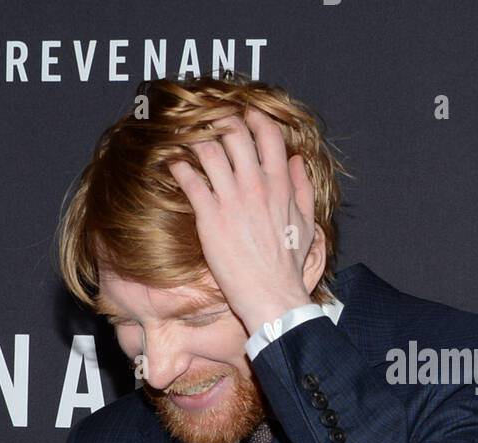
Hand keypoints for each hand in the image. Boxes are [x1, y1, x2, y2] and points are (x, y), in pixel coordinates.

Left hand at [167, 107, 318, 334]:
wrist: (270, 294)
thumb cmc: (287, 264)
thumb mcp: (306, 222)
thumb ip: (302, 187)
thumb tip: (297, 161)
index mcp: (280, 183)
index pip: (268, 135)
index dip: (253, 118)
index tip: (242, 114)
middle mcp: (255, 185)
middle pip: (235, 133)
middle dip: (218, 120)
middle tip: (205, 120)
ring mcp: (231, 199)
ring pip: (209, 151)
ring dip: (193, 138)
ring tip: (183, 136)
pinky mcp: (209, 217)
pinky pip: (190, 180)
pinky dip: (178, 166)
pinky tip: (171, 163)